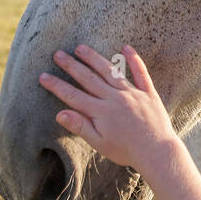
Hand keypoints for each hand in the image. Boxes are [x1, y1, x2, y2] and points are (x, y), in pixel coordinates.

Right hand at [38, 44, 180, 175]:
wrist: (157, 152)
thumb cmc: (127, 151)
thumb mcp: (100, 143)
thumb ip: (80, 126)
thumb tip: (59, 113)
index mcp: (101, 111)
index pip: (73, 95)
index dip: (57, 86)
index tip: (43, 76)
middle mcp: (115, 98)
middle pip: (89, 78)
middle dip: (71, 66)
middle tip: (57, 54)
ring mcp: (132, 93)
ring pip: (110, 71)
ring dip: (94, 58)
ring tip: (80, 48)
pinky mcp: (148, 93)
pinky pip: (140, 73)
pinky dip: (134, 60)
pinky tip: (126, 48)